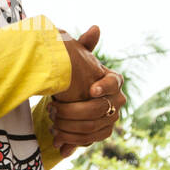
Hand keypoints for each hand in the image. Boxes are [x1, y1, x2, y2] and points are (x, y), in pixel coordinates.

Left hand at [48, 26, 124, 155]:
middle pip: (98, 109)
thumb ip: (84, 46)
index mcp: (113, 81)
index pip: (114, 82)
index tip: (90, 90)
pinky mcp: (103, 132)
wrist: (68, 96)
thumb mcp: (74, 60)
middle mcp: (118, 100)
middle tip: (51, 109)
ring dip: (69, 127)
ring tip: (51, 124)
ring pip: (93, 126)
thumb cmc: (72, 75)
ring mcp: (112, 117)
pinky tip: (58, 140)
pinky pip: (91, 140)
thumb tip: (95, 28)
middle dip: (72, 111)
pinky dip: (72, 141)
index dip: (104, 86)